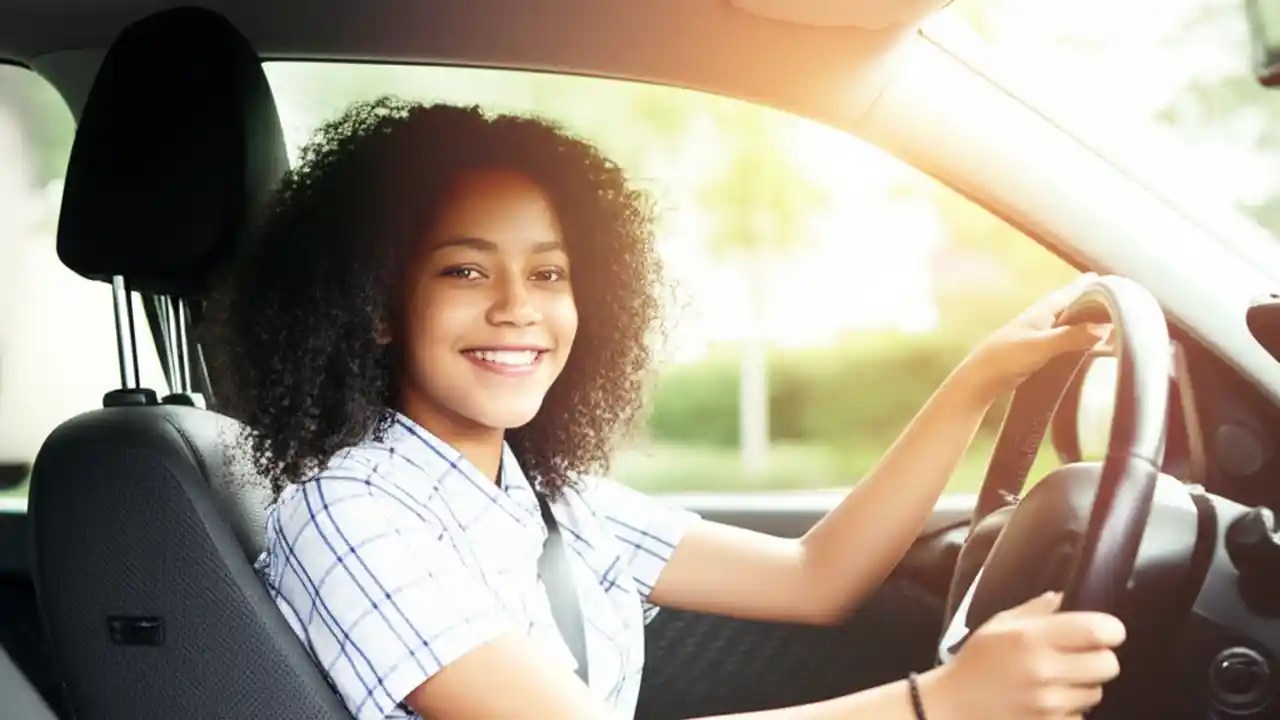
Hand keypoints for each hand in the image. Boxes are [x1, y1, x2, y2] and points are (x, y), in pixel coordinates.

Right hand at [919, 591, 1124, 719]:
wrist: (952, 706)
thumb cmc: (975, 662)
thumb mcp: (999, 625)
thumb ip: (1036, 611)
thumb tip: (1065, 597)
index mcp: (1031, 637)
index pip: (1098, 630)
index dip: (1110, 630)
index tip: (1105, 632)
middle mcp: (1043, 670)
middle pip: (1108, 664)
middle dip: (1099, 659)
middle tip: (1080, 658)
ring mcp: (1048, 704)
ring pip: (1096, 693)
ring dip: (1083, 686)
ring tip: (1056, 681)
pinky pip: (1080, 716)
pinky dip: (1069, 710)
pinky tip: (1046, 702)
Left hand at [961, 273, 1109, 398]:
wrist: (979, 380)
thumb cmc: (1006, 358)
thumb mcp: (1041, 346)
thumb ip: (1071, 337)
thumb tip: (1104, 328)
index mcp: (1043, 311)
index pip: (1072, 291)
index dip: (1091, 285)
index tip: (1113, 279)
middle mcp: (1042, 319)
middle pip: (1073, 305)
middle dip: (1093, 302)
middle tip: (1117, 300)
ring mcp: (1039, 336)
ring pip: (1069, 323)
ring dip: (1087, 322)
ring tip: (1109, 321)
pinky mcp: (1037, 352)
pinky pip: (1065, 341)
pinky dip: (1079, 340)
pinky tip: (1088, 346)